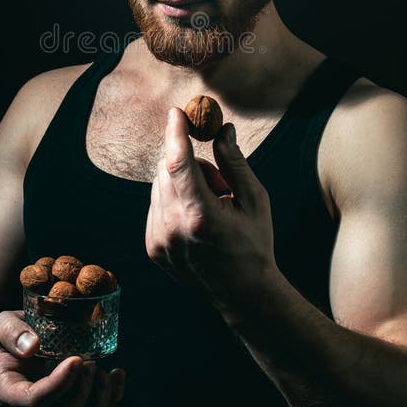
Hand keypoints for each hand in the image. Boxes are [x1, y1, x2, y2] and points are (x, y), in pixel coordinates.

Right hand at [0, 310, 125, 406]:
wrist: (18, 346)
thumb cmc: (10, 336)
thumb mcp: (3, 325)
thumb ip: (12, 333)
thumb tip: (32, 345)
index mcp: (7, 394)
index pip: (32, 403)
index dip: (58, 385)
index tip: (77, 359)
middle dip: (80, 394)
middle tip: (90, 362)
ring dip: (97, 402)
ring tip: (101, 370)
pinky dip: (111, 400)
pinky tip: (117, 374)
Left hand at [145, 107, 279, 316]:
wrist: (243, 294)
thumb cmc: (255, 243)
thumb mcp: (254, 200)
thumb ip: (234, 162)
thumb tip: (222, 129)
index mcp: (201, 215)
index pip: (178, 162)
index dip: (175, 133)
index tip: (176, 112)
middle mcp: (173, 228)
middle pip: (167, 169)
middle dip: (189, 162)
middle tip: (217, 181)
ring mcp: (159, 240)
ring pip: (159, 185)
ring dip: (181, 182)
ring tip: (210, 206)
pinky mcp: (152, 247)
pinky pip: (155, 205)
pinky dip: (172, 200)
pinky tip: (197, 221)